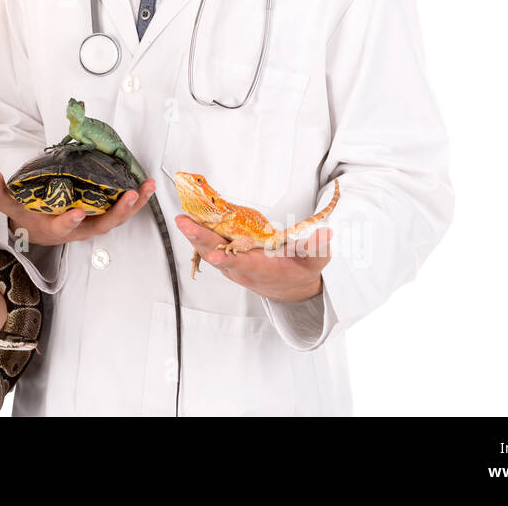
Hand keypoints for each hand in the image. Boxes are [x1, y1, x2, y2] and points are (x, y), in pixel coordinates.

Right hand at [0, 167, 156, 247]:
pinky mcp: (101, 217)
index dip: (70, 221)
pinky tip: (146, 187)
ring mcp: (92, 224)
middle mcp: (78, 229)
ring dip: (134, 205)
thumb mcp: (10, 207)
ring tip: (147, 187)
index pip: (63, 226)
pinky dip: (135, 201)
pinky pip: (121, 211)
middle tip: (131, 195)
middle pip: (101, 225)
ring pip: (116, 219)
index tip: (77, 213)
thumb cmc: (26, 218)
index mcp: (55, 227)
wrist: (38, 232)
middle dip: (118, 212)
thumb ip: (0, 192)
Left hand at [175, 216, 330, 301]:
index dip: (228, 260)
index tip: (216, 255)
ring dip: (194, 235)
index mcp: (261, 269)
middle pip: (216, 254)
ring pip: (208, 250)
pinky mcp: (227, 259)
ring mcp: (231, 265)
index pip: (242, 265)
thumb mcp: (314, 263)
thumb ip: (317, 249)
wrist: (290, 289)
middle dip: (199, 239)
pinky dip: (199, 234)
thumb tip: (325, 233)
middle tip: (184, 222)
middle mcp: (241, 269)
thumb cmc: (300, 273)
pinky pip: (210, 246)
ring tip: (182, 218)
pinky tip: (190, 219)